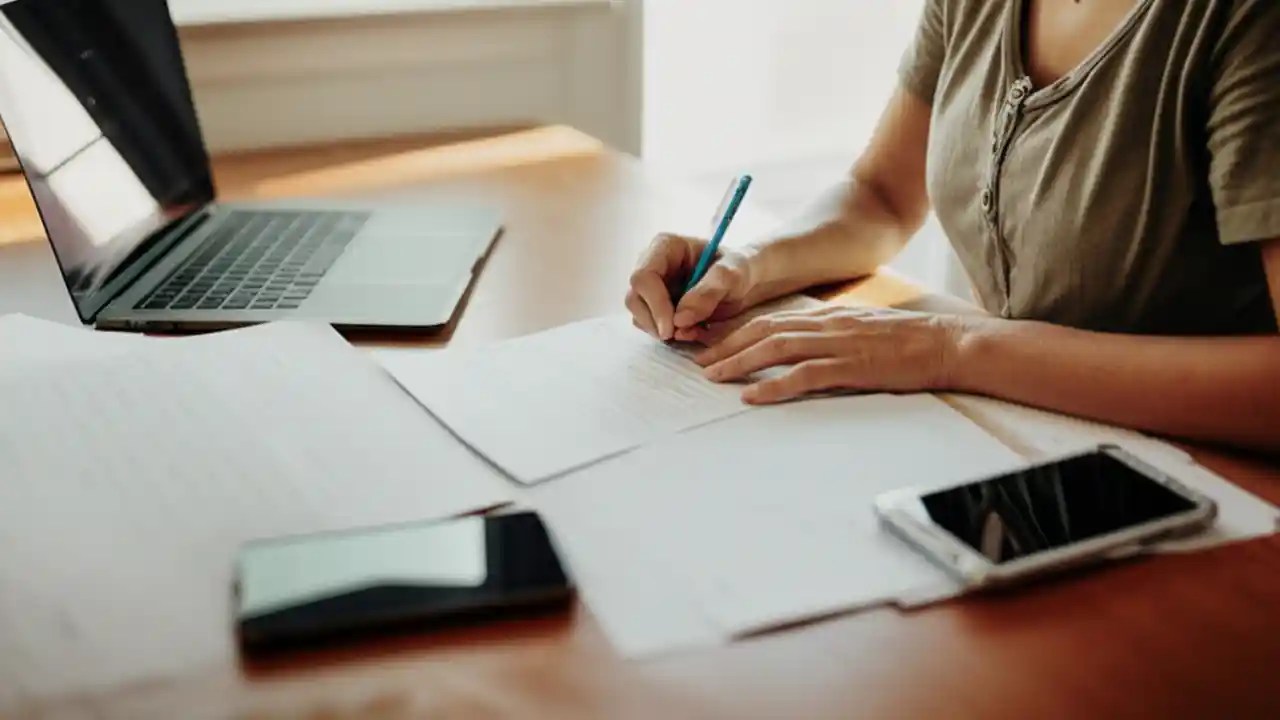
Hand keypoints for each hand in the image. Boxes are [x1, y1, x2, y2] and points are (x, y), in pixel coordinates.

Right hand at [625, 233, 759, 341]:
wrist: (746, 281)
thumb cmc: (741, 269)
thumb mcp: (733, 274)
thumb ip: (709, 291)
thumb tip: (679, 318)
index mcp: (665, 246)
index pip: (643, 276)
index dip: (654, 303)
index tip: (672, 328)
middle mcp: (652, 265)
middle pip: (634, 298)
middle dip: (653, 322)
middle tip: (678, 336)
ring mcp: (651, 287)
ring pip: (638, 315)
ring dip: (660, 330)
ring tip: (692, 330)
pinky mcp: (655, 306)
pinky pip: (649, 325)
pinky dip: (666, 334)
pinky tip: (690, 330)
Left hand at [694, 306, 972, 403]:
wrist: (947, 343)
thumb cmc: (909, 342)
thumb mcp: (862, 330)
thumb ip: (831, 335)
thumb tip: (804, 348)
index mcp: (828, 316)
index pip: (772, 319)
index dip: (737, 331)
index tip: (712, 345)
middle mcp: (827, 324)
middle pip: (764, 330)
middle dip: (727, 346)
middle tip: (699, 363)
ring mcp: (838, 344)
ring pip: (776, 347)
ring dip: (739, 362)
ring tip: (713, 378)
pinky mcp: (852, 366)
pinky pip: (804, 374)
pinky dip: (774, 384)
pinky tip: (752, 395)